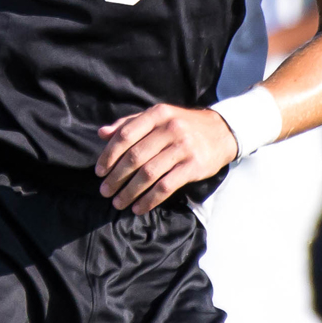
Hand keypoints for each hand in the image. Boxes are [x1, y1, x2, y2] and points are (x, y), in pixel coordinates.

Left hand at [95, 104, 238, 214]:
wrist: (222, 131)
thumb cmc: (183, 125)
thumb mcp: (158, 117)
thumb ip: (129, 124)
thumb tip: (101, 133)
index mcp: (158, 114)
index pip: (126, 135)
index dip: (109, 155)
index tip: (99, 171)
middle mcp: (170, 128)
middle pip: (135, 157)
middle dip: (116, 177)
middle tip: (105, 191)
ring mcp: (183, 148)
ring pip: (148, 174)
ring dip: (129, 192)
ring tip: (118, 202)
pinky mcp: (194, 166)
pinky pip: (166, 187)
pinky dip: (149, 200)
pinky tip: (139, 207)